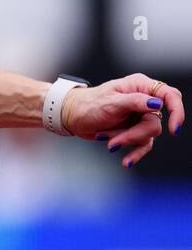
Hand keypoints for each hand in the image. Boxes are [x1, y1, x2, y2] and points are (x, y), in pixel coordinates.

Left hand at [62, 73, 183, 167]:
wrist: (72, 117)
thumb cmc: (89, 105)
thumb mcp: (110, 102)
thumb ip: (134, 102)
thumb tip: (157, 104)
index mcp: (140, 86)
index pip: (170, 95)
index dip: (177, 111)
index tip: (174, 129)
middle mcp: (144, 101)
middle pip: (157, 122)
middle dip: (135, 134)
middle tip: (114, 141)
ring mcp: (139, 117)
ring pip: (148, 134)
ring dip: (127, 140)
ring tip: (107, 142)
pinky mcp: (134, 130)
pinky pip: (143, 145)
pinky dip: (134, 154)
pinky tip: (126, 162)